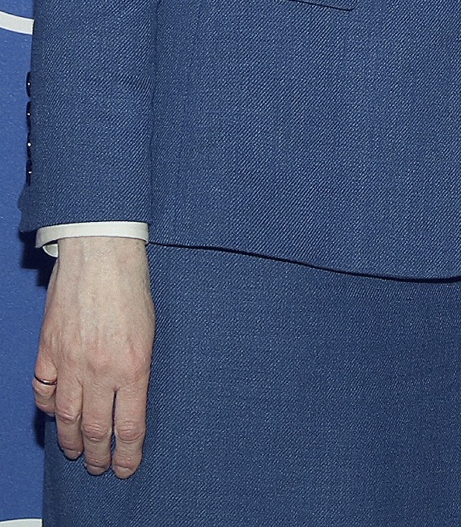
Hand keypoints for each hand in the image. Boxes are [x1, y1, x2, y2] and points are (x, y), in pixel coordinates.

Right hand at [35, 236, 153, 476]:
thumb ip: (138, 368)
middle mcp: (99, 371)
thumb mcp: (151, 331)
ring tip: (77, 452)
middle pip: (94, 429)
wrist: (102, 255)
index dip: (127, 454)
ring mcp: (69, 363)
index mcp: (133, 367)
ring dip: (70, 440)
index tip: (127, 469)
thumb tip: (130, 398)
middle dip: (98, 455)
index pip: (128, 426)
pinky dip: (47, 406)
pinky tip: (53, 415)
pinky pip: (44, 389)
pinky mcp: (48, 351)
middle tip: (100, 468)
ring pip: (64, 416)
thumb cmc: (134, 288)